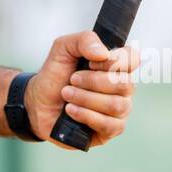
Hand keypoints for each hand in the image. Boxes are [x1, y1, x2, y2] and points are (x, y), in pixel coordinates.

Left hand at [24, 31, 136, 148]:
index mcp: (114, 66)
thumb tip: (103, 53)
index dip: (116, 60)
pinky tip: (70, 110)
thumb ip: (84, 40)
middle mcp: (121, 88)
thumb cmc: (55, 75)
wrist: (38, 102)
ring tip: (67, 94)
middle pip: (124, 84)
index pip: (133, 58)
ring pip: (117, 105)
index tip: (90, 62)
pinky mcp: (109, 130)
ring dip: (86, 98)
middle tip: (71, 80)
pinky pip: (109, 125)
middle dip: (92, 81)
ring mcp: (118, 110)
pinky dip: (86, 115)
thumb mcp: (63, 49)